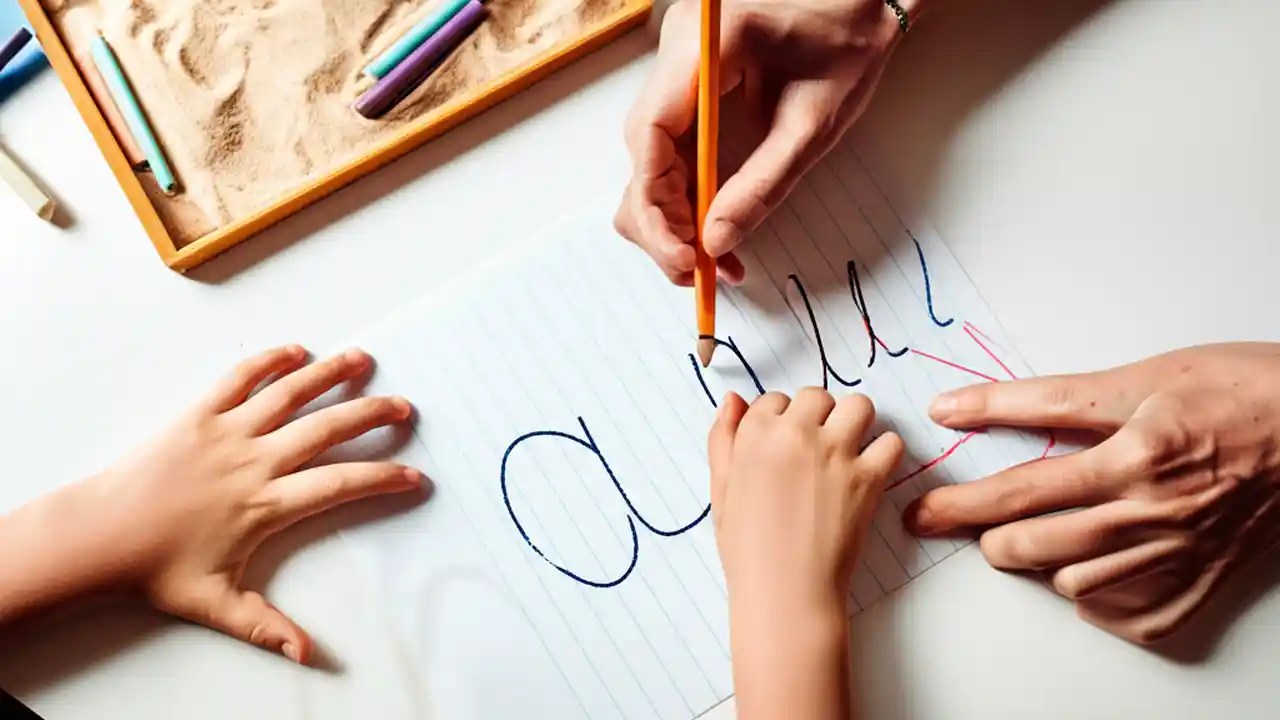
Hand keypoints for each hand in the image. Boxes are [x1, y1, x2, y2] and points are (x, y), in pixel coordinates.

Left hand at [56, 347, 420, 662]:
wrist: (97, 537)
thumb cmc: (155, 571)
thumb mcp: (217, 605)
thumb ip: (267, 627)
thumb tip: (308, 657)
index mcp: (266, 505)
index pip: (340, 485)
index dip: (382, 478)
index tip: (413, 475)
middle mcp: (254, 461)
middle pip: (326, 429)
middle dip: (372, 415)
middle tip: (404, 406)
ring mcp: (226, 432)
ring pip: (290, 394)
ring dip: (330, 374)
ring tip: (363, 360)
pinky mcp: (197, 415)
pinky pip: (239, 379)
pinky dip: (269, 361)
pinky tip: (295, 351)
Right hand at [615, 0, 919, 284]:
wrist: (863, 2)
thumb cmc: (848, 47)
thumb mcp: (813, 127)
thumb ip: (761, 186)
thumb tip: (715, 243)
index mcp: (703, 47)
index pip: (649, 135)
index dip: (657, 205)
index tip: (685, 253)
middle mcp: (676, 50)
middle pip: (642, 152)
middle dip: (663, 221)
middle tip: (698, 271)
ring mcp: (677, 65)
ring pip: (649, 156)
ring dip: (672, 214)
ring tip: (711, 259)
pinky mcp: (687, 81)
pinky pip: (670, 145)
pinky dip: (686, 192)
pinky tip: (710, 227)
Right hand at [709, 389, 902, 719]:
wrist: (784, 591)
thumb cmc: (747, 548)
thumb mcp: (721, 490)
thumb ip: (723, 440)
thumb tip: (732, 400)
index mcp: (755, 434)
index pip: (774, 399)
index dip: (781, 420)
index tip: (785, 446)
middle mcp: (795, 434)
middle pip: (817, 396)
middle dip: (818, 416)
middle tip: (817, 450)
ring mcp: (835, 453)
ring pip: (859, 405)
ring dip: (855, 422)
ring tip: (848, 450)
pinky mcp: (868, 477)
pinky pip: (891, 442)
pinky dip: (885, 453)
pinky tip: (870, 471)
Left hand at [906, 343, 1279, 643]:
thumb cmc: (1239, 387)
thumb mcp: (1141, 376)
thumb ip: (1047, 398)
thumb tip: (959, 407)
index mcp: (1135, 454)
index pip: (1022, 485)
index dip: (961, 499)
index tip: (920, 506)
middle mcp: (1155, 512)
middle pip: (1037, 542)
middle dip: (983, 534)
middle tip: (952, 520)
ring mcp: (1181, 553)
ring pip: (1075, 582)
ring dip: (1038, 561)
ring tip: (1024, 534)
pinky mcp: (1203, 580)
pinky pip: (1129, 613)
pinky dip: (1096, 597)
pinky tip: (1086, 572)